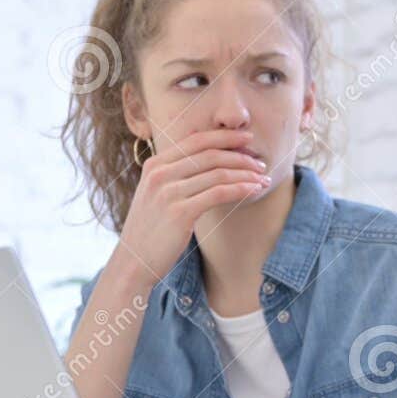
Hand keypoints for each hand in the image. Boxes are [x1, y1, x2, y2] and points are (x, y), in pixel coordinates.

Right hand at [109, 129, 272, 284]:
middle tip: (260, 163)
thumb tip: (206, 157)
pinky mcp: (180, 212)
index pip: (195, 141)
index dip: (225, 136)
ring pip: (218, 173)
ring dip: (246, 174)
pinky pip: (219, 194)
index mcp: (155, 165)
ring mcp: (168, 192)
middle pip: (210, 154)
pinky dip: (241, 189)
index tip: (247, 138)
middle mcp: (160, 174)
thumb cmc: (151, 229)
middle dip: (240, 156)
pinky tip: (254, 190)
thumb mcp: (156, 193)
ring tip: (263, 179)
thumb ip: (175, 174)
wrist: (133, 261)